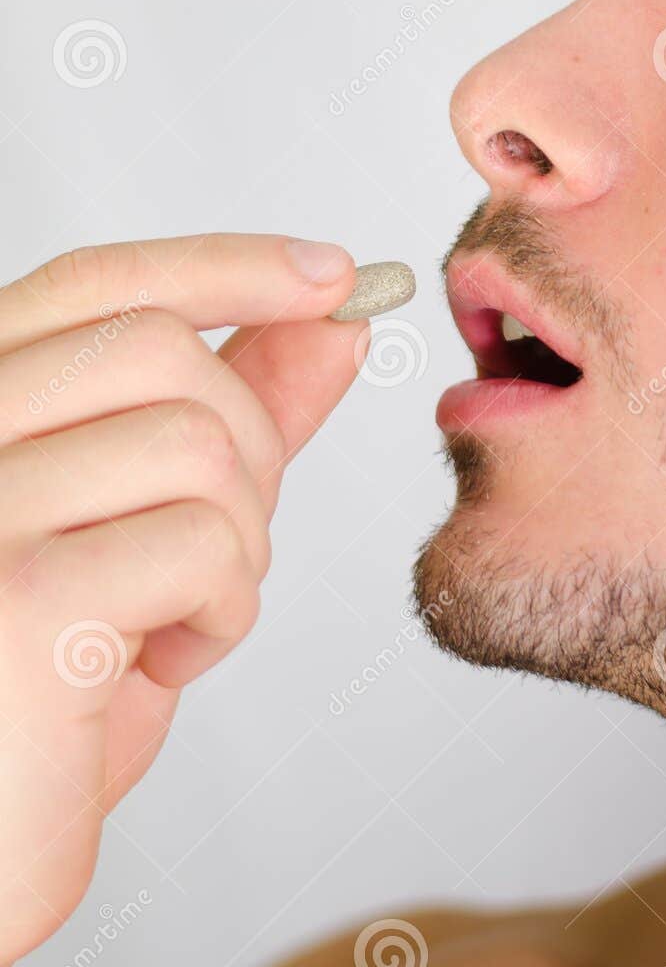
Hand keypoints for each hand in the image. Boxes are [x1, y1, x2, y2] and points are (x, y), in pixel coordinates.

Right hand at [0, 233, 366, 965]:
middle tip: (220, 541)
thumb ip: (226, 421)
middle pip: (161, 348)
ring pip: (195, 443)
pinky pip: (203, 545)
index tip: (333, 274)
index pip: (98, 281)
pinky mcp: (18, 598)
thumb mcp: (145, 532)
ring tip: (174, 616)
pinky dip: (222, 614)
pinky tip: (156, 663)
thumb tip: (325, 322)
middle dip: (245, 439)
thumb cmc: (42, 701)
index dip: (225, 265)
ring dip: (235, 542)